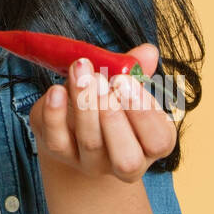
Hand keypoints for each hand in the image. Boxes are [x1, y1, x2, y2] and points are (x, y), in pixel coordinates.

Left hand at [27, 43, 175, 182]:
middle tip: (102, 81)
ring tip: (80, 72)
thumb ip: (137, 70)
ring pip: (91, 143)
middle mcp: (126, 161)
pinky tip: (56, 91)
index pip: (159, 140)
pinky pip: (57, 142)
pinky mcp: (61, 154)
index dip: (144, 113)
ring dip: (84, 104)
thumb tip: (148, 52)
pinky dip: (55, 115)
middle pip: (127, 159)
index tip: (126, 81)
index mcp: (150, 144)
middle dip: (114, 118)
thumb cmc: (107, 99)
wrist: (73, 120)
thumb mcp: (123, 85)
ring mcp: (92, 162)